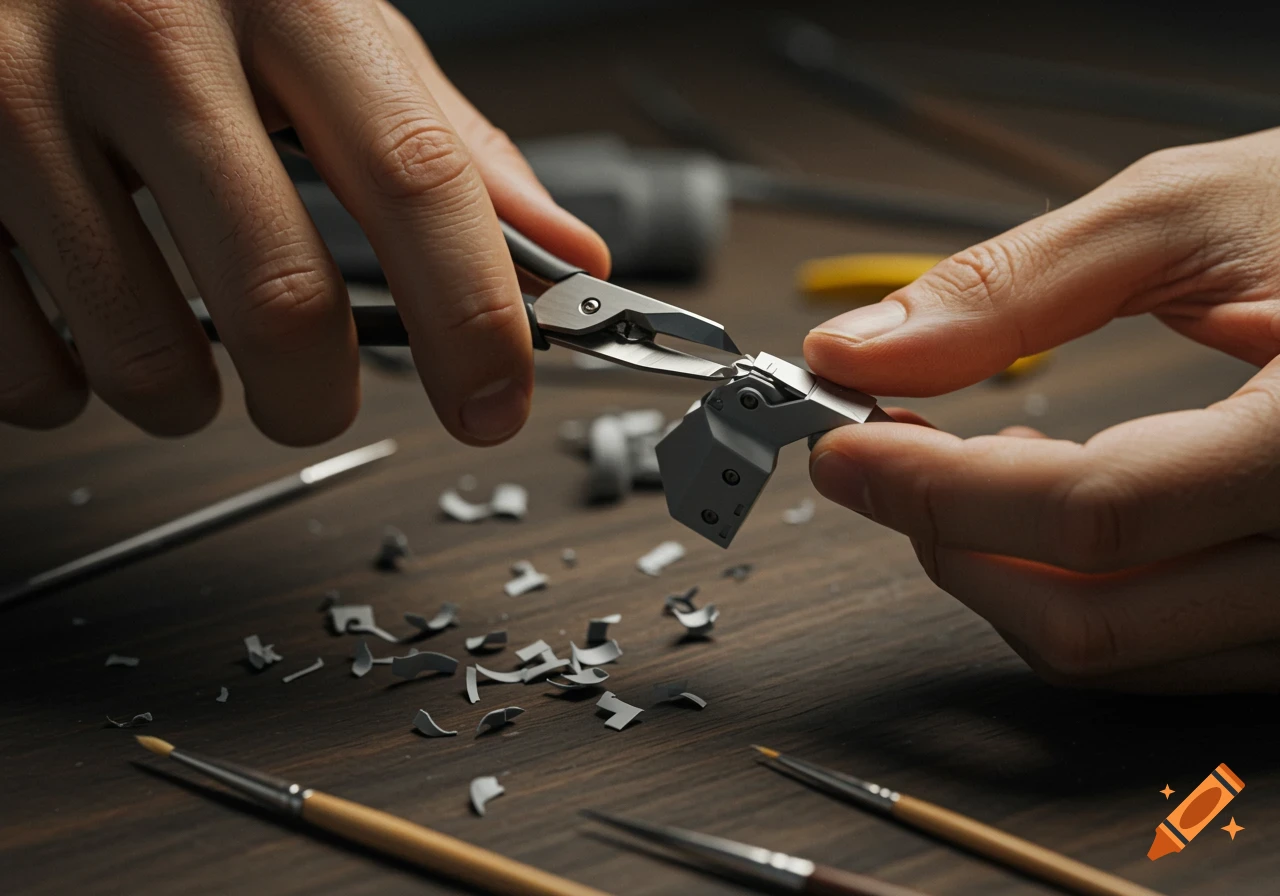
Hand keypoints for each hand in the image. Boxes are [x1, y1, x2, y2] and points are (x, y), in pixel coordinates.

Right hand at [0, 0, 607, 444]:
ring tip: (182, 345)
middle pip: (281, 300)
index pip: (415, 176)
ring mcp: (12, 98)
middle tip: (315, 400)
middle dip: (319, 401)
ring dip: (189, 398)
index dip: (474, 317)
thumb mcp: (319, 26)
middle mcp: (143, 34)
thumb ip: (439, 139)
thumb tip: (561, 252)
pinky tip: (84, 318)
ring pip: (147, 359)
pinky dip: (72, 386)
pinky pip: (25, 369)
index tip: (495, 403)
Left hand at [804, 130, 1279, 692]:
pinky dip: (1069, 586)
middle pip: (1087, 617)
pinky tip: (1056, 502)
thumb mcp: (1191, 214)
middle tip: (886, 459)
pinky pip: (1155, 649)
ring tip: (979, 465)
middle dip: (946, 539)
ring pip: (1111, 651)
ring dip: (998, 569)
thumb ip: (1014, 289)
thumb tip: (861, 347)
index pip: (1094, 514)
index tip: (844, 443)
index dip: (938, 487)